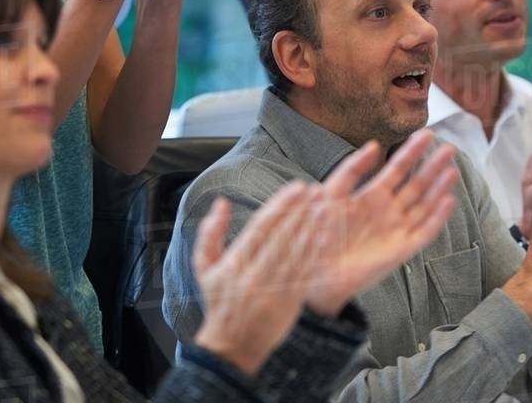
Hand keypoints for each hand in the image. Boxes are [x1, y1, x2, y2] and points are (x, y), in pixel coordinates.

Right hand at [191, 183, 321, 375]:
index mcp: (235, 262)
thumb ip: (210, 232)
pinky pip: (306, 274)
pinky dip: (317, 256)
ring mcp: (274, 289)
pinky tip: (327, 239)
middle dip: (302, 211)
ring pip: (297, 253)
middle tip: (318, 190)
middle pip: (283, 236)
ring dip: (314, 228)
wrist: (232, 345)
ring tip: (327, 208)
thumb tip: (221, 202)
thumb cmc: (218, 302)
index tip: (297, 187)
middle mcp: (255, 274)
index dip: (282, 205)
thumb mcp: (204, 266)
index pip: (262, 226)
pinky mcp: (289, 302)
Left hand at [302, 130, 458, 317]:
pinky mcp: (401, 250)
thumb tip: (373, 145)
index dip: (412, 152)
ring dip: (439, 188)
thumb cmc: (318, 232)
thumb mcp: (332, 193)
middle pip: (417, 184)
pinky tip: (448, 200)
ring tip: (452, 170)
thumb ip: (352, 169)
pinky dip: (437, 218)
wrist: (314, 269)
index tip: (427, 134)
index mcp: (373, 196)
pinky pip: (424, 232)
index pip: (398, 169)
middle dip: (433, 166)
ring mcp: (397, 230)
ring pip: (425, 205)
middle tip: (449, 148)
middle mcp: (389, 211)